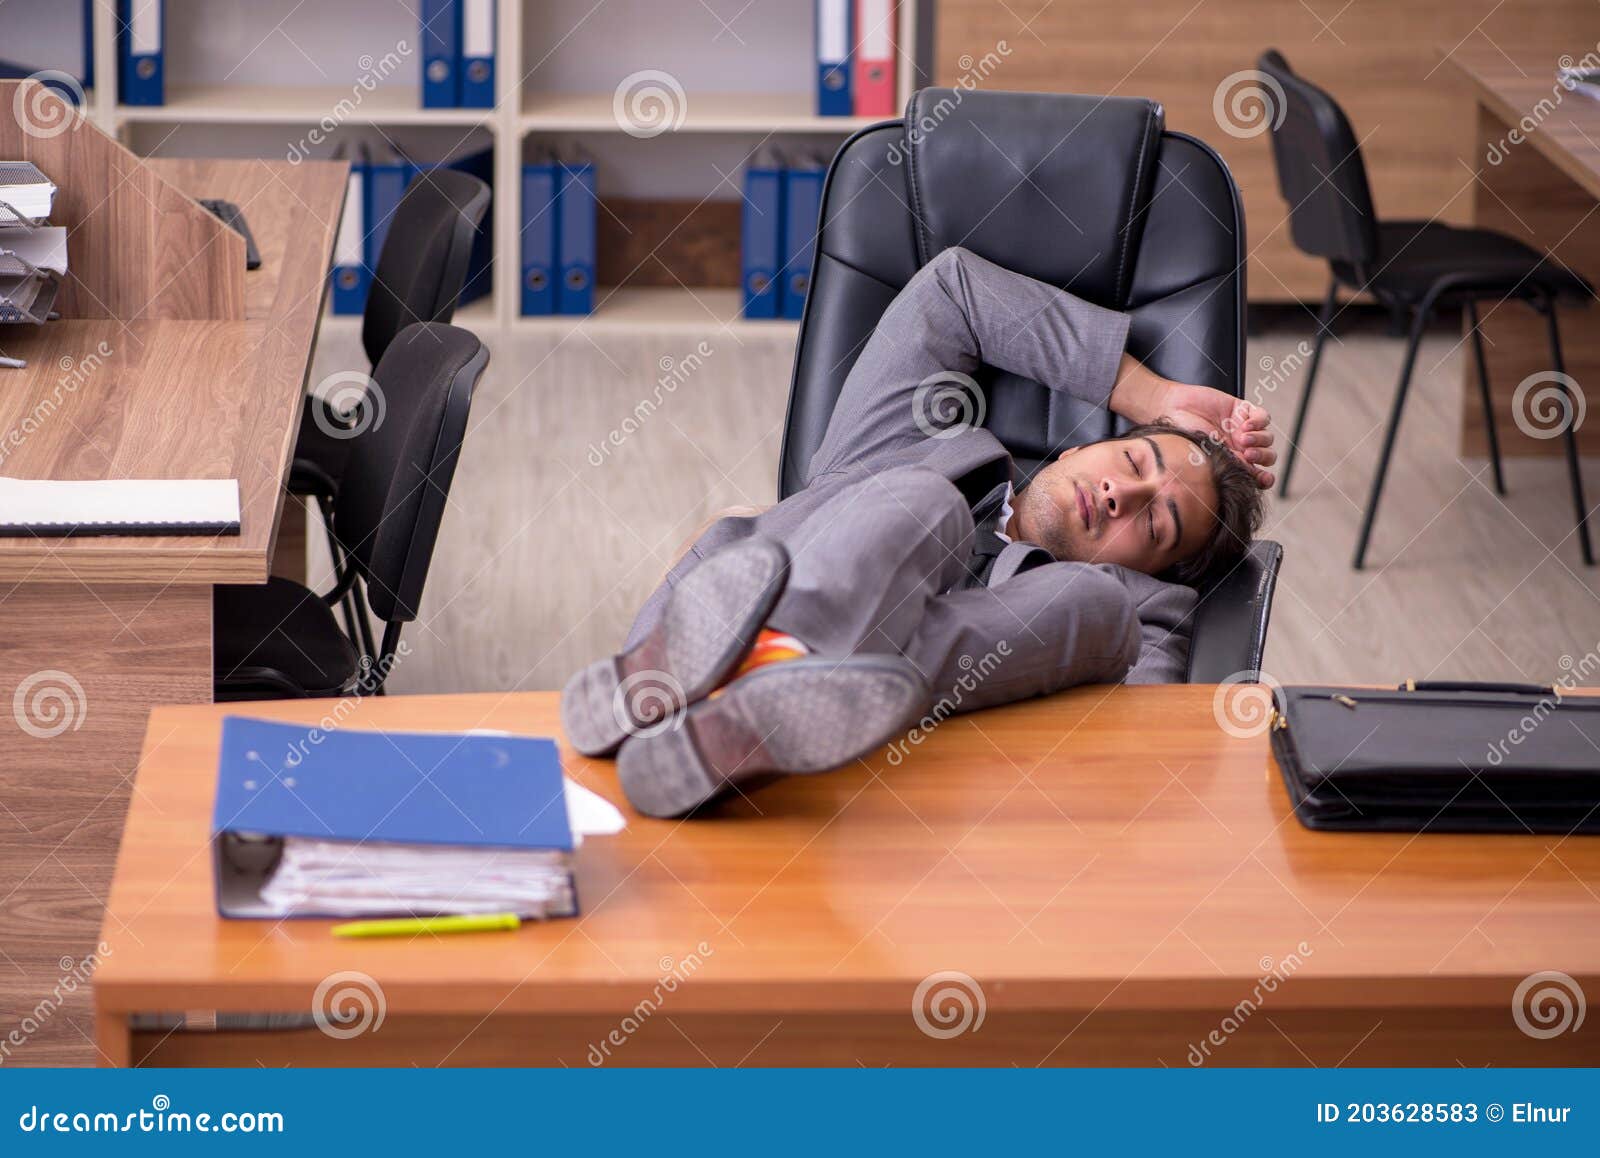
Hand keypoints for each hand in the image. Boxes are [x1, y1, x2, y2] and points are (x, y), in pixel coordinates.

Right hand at [1160, 382, 1276, 488]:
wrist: (1171, 408)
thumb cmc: (1179, 436)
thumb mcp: (1199, 457)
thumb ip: (1220, 467)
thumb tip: (1240, 480)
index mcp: (1231, 463)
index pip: (1257, 474)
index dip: (1265, 478)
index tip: (1264, 478)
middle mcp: (1240, 447)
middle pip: (1267, 456)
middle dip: (1262, 456)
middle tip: (1248, 454)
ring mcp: (1242, 428)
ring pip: (1267, 438)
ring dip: (1260, 439)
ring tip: (1243, 437)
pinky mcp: (1242, 410)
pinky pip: (1263, 417)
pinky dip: (1259, 421)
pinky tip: (1246, 424)